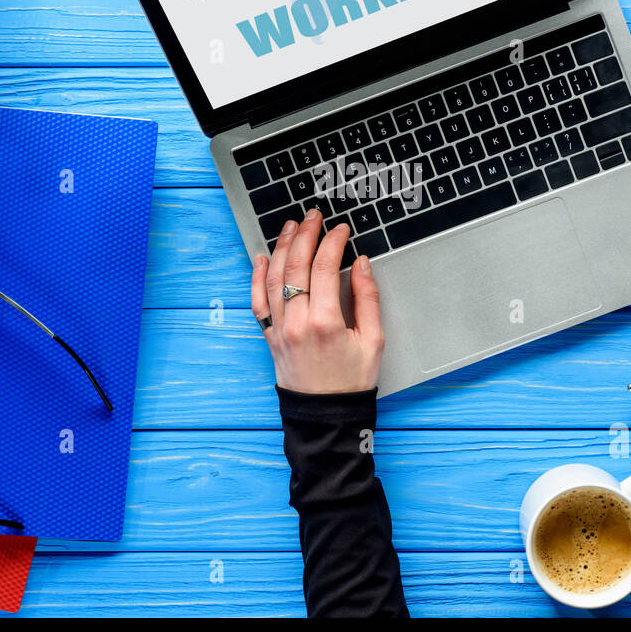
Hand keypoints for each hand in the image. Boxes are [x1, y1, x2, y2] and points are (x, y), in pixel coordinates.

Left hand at [251, 209, 384, 394]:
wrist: (326, 415)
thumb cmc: (352, 381)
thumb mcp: (373, 341)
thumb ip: (367, 298)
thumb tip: (361, 264)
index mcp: (324, 323)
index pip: (324, 268)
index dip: (333, 242)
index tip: (341, 229)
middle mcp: (296, 323)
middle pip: (296, 266)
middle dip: (305, 235)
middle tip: (314, 216)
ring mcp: (279, 329)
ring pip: (274, 278)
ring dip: (282, 248)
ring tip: (291, 226)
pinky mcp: (270, 336)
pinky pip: (258, 301)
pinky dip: (257, 277)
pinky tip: (263, 258)